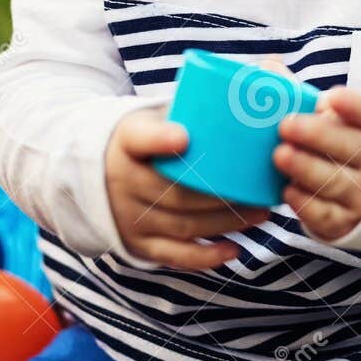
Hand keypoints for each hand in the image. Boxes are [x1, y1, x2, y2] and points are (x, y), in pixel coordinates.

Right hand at [105, 107, 270, 269]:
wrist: (99, 174)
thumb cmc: (145, 141)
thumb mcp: (151, 119)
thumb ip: (183, 112)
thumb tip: (240, 103)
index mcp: (127, 142)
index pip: (139, 139)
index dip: (160, 140)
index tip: (184, 137)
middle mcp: (124, 182)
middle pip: (177, 193)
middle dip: (223, 196)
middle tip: (259, 192)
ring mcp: (130, 217)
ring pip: (183, 225)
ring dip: (226, 224)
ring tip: (261, 215)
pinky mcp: (139, 244)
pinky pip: (174, 255)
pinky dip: (206, 256)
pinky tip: (234, 250)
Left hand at [274, 87, 360, 241]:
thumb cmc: (339, 146)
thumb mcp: (332, 120)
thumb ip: (300, 95)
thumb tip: (267, 66)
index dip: (350, 105)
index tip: (329, 97)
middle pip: (348, 146)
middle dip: (317, 135)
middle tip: (286, 126)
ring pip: (336, 181)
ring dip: (307, 169)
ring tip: (281, 156)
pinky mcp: (346, 220)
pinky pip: (327, 214)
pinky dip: (307, 204)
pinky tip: (287, 191)